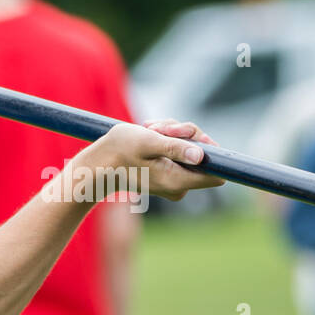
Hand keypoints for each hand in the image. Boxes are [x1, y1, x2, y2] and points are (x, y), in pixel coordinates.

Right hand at [77, 119, 223, 201]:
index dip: (209, 148)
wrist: (97, 166)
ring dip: (172, 134)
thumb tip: (202, 155)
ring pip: (190, 150)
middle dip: (184, 135)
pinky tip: (149, 136)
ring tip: (148, 131)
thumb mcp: (148, 142)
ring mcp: (175, 183)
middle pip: (204, 155)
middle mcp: (180, 187)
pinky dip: (167, 141)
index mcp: (177, 181)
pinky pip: (179, 154)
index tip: (189, 136)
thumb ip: (176, 148)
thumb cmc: (118, 151)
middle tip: (159, 128)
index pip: (217, 172)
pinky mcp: (169, 176)